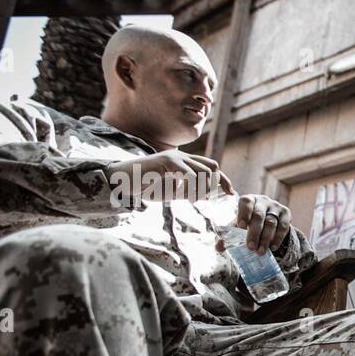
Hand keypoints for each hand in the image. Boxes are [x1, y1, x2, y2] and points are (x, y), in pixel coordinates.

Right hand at [109, 150, 233, 203]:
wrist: (124, 181)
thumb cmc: (147, 187)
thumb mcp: (174, 190)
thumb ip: (190, 190)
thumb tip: (208, 195)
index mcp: (185, 162)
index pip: (212, 167)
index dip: (223, 179)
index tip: (230, 193)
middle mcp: (182, 156)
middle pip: (212, 166)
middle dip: (215, 184)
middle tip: (206, 199)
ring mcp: (174, 157)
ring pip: (202, 171)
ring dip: (202, 189)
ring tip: (192, 199)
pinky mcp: (166, 161)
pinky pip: (189, 174)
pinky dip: (191, 188)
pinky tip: (184, 196)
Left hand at [235, 194, 292, 253]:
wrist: (269, 217)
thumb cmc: (250, 220)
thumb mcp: (240, 224)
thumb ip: (230, 234)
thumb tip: (219, 247)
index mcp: (249, 200)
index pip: (246, 202)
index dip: (243, 214)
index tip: (240, 227)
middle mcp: (263, 200)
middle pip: (259, 215)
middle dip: (254, 232)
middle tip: (250, 247)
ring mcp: (276, 207)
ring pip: (271, 222)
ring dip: (265, 238)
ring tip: (260, 251)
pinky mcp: (286, 214)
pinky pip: (283, 226)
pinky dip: (278, 238)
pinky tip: (273, 247)